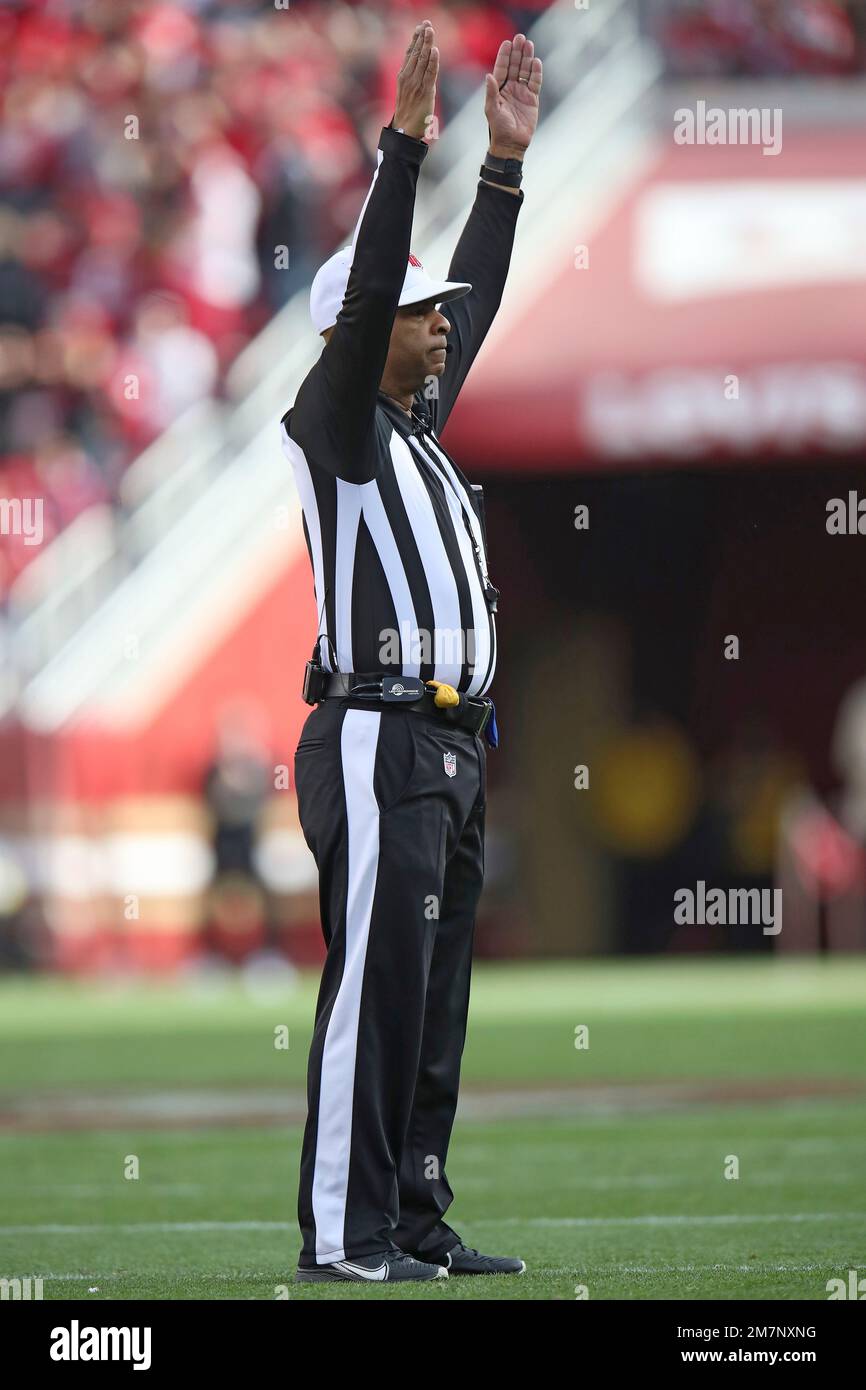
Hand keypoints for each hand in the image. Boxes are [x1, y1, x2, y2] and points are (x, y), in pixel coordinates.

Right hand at [392, 20, 438, 140]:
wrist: (404, 131)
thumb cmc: (407, 113)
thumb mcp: (406, 92)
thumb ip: (412, 79)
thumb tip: (420, 70)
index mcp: (402, 76)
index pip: (409, 53)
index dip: (415, 39)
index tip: (420, 27)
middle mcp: (408, 78)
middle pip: (416, 53)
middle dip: (422, 37)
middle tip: (427, 24)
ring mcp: (416, 85)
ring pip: (422, 60)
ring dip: (427, 44)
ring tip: (430, 30)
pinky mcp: (425, 92)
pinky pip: (430, 74)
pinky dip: (432, 62)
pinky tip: (434, 50)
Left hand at [484, 34, 541, 157]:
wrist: (512, 144)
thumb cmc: (499, 129)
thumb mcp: (492, 110)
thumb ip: (491, 93)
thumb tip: (489, 76)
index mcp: (499, 89)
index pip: (502, 68)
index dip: (504, 56)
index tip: (507, 43)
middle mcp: (510, 88)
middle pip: (515, 66)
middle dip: (517, 52)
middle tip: (520, 38)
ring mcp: (522, 93)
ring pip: (525, 71)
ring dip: (527, 58)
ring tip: (529, 44)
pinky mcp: (532, 99)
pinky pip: (535, 83)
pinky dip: (536, 73)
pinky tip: (536, 62)